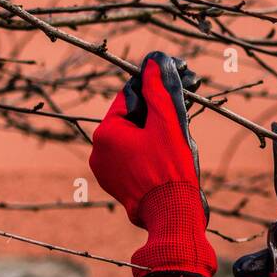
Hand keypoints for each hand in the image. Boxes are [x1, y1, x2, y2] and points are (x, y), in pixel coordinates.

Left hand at [89, 52, 216, 276]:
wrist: (171, 214)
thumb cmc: (170, 168)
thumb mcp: (167, 123)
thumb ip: (158, 90)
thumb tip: (152, 62)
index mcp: (106, 132)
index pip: (130, 99)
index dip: (154, 95)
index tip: (173, 96)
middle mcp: (98, 152)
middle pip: (130, 122)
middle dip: (154, 119)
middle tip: (178, 124)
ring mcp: (105, 172)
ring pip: (131, 143)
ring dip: (150, 139)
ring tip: (174, 147)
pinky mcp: (115, 187)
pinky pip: (130, 162)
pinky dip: (146, 158)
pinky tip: (165, 163)